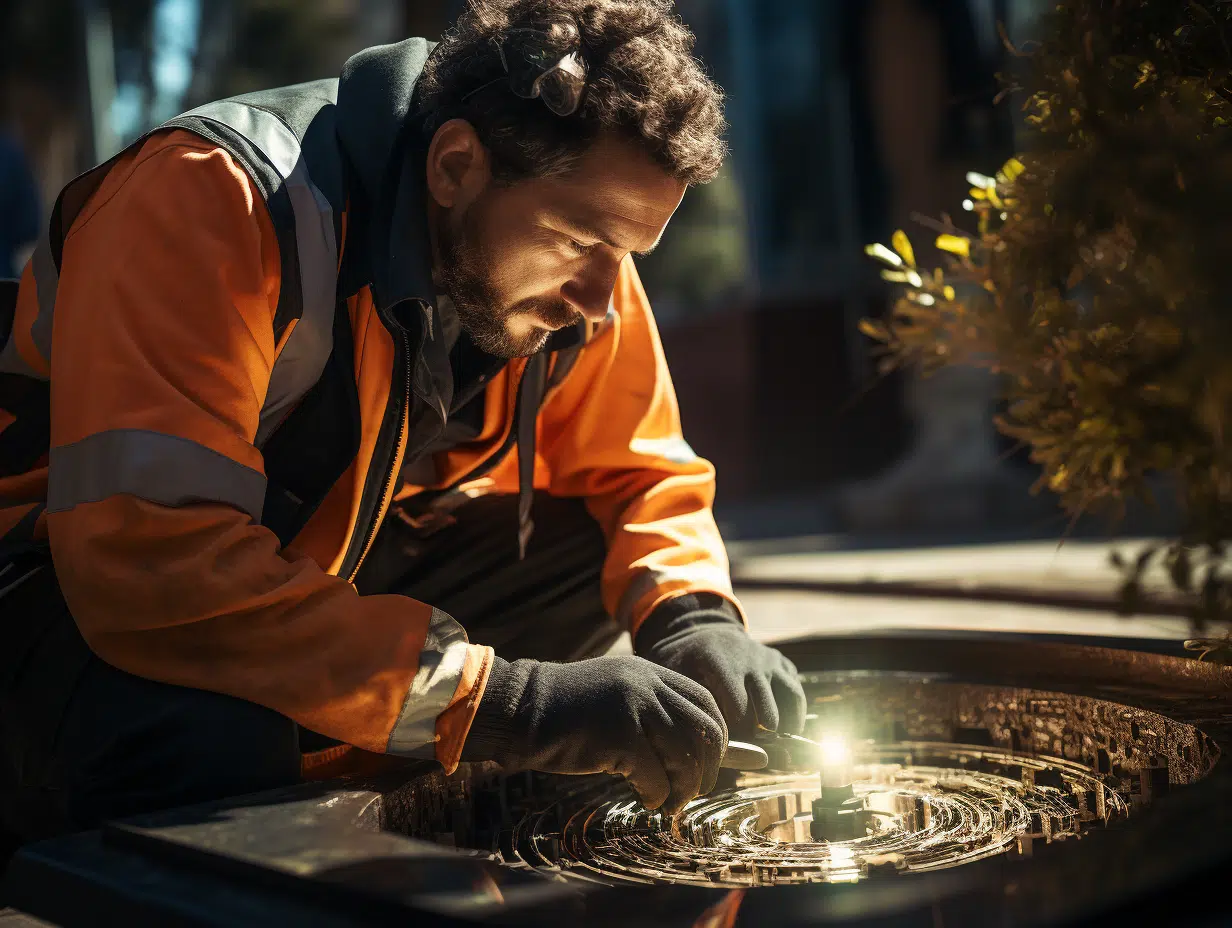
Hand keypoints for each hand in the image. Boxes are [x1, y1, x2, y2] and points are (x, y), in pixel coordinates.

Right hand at [462, 655, 727, 813]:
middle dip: (707, 767)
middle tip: (695, 790)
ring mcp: (633, 708)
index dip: (716, 736)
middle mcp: (647, 685)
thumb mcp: (616, 694)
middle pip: (703, 729)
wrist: (521, 708)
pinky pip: (655, 776)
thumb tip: (691, 750)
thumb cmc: (567, 710)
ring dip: (684, 787)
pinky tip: (646, 799)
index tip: (710, 762)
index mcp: (649, 673)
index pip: (705, 702)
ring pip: (685, 756)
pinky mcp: (618, 736)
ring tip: (671, 802)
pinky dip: (656, 795)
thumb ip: (650, 709)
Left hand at [637, 598, 806, 739]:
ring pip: (791, 698)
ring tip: (775, 745)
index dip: (737, 738)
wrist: (702, 631)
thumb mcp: (676, 679)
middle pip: (767, 710)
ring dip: (786, 726)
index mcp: (721, 663)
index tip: (729, 751)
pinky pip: (796, 692)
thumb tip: (706, 749)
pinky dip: (795, 715)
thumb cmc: (683, 664)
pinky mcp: (781, 663)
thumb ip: (689, 709)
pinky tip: (780, 731)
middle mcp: (751, 659)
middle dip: (762, 738)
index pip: (739, 711)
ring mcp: (769, 660)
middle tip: (753, 753)